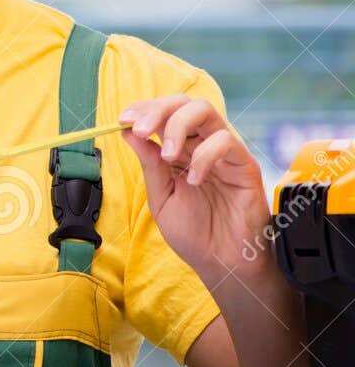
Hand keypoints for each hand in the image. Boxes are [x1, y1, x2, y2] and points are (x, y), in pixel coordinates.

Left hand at [119, 95, 270, 279]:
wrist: (222, 262)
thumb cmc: (194, 233)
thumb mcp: (161, 197)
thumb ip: (149, 165)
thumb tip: (128, 132)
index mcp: (180, 150)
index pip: (164, 114)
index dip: (143, 110)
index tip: (122, 120)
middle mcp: (201, 145)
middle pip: (183, 103)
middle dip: (157, 110)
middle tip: (141, 130)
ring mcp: (224, 153)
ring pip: (205, 111)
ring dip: (178, 126)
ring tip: (168, 157)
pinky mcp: (244, 165)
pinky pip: (226, 141)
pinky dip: (204, 156)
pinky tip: (194, 180)